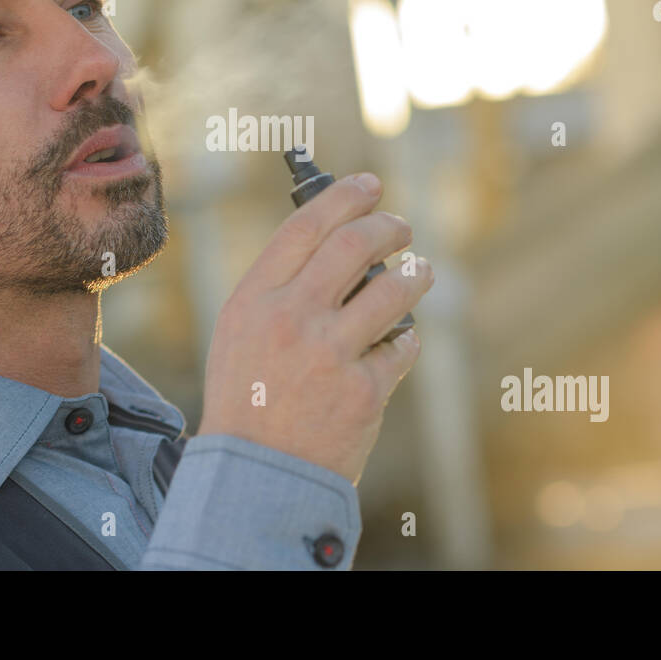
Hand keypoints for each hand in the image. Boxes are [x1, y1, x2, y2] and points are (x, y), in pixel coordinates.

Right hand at [197, 172, 433, 484]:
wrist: (257, 475)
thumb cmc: (248, 399)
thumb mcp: (241, 334)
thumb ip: (280, 289)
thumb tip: (339, 242)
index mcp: (254, 300)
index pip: (305, 226)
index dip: (343, 197)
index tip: (368, 185)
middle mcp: (291, 318)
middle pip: (354, 245)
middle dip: (389, 226)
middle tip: (402, 227)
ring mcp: (330, 354)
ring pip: (394, 289)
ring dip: (414, 273)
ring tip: (420, 271)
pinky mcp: (364, 390)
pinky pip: (402, 345)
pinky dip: (405, 338)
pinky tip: (399, 342)